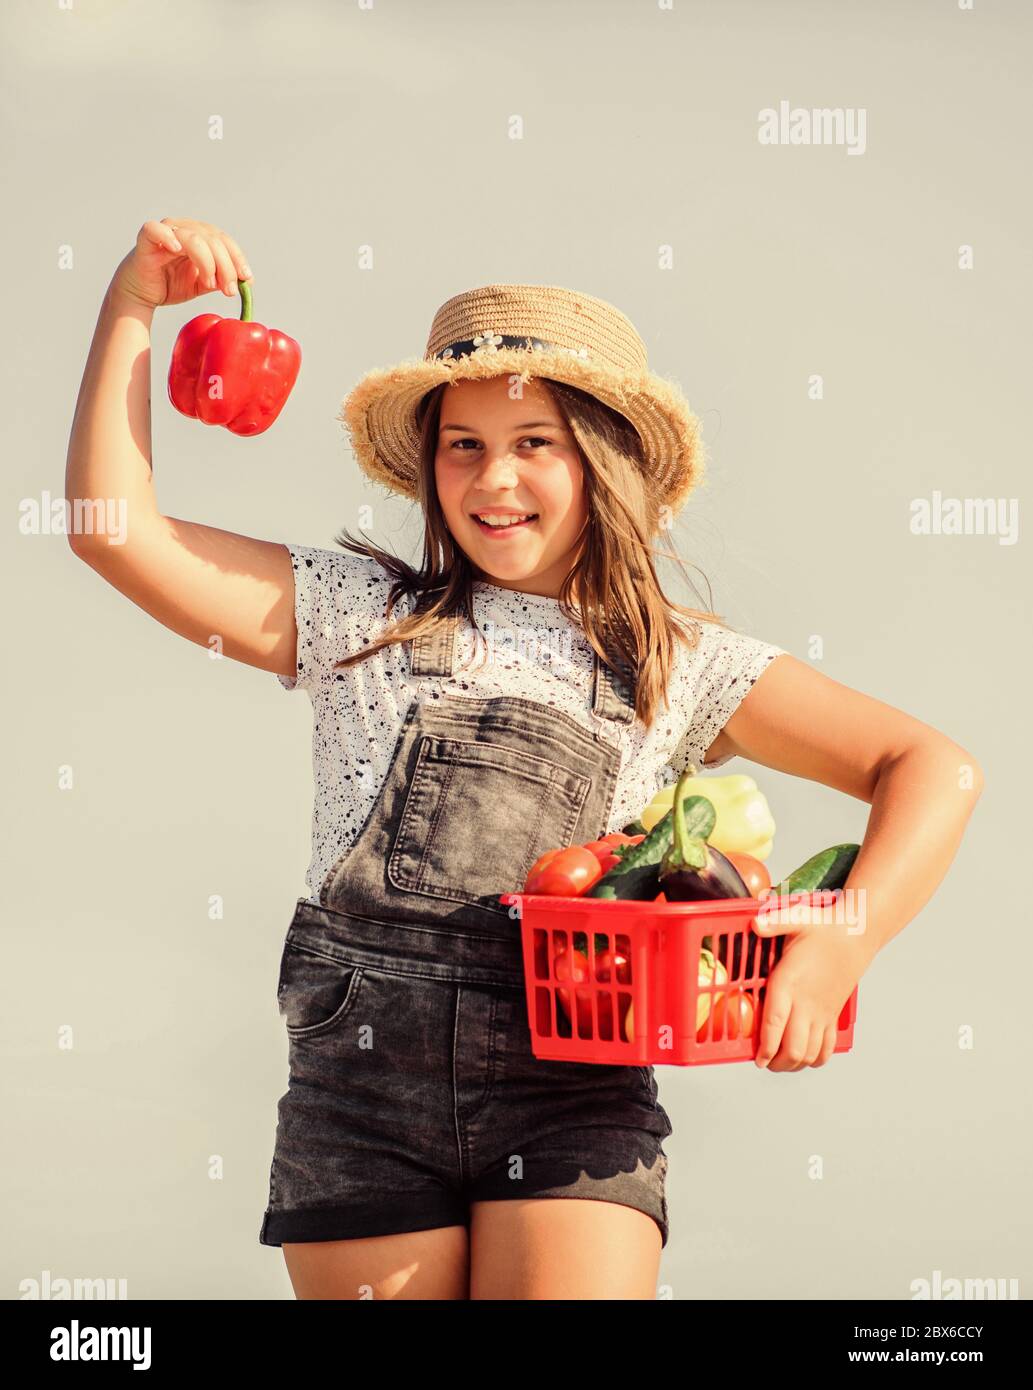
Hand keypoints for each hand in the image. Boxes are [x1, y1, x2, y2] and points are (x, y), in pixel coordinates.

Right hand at [110, 218, 252, 310]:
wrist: (141, 294)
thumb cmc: (170, 284)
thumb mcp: (202, 284)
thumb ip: (220, 279)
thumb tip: (245, 280)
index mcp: (200, 236)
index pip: (224, 240)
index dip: (237, 258)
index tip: (247, 278)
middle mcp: (184, 229)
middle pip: (213, 239)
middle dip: (226, 266)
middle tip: (230, 290)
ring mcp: (165, 232)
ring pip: (193, 238)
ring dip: (207, 261)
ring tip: (209, 283)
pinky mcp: (146, 239)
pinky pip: (155, 230)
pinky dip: (167, 236)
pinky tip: (176, 249)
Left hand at [749, 902, 871, 1071]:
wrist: (857, 934)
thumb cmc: (824, 927)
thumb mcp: (797, 919)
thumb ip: (773, 922)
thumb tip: (753, 923)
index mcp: (790, 982)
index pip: (775, 1023)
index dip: (764, 1046)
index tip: (755, 1058)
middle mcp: (807, 1003)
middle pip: (793, 1048)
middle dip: (776, 1062)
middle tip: (763, 1062)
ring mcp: (822, 1012)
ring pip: (810, 1053)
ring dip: (794, 1064)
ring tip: (779, 1062)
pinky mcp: (833, 1014)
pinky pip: (827, 1047)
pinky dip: (815, 1059)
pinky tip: (804, 1057)